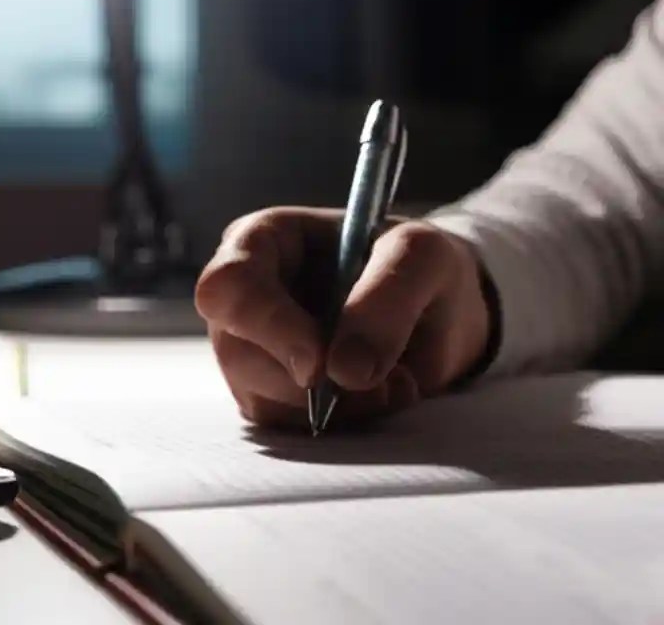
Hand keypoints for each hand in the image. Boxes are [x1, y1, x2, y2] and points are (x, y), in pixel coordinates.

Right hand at [194, 206, 492, 428]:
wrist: (439, 311)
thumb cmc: (420, 265)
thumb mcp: (425, 257)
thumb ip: (389, 297)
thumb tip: (344, 370)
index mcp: (262, 242)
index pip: (229, 285)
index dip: (267, 326)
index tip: (318, 365)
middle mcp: (244, 296)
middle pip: (237, 352)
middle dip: (308, 382)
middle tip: (377, 381)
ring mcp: (252, 349)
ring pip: (260, 397)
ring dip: (334, 408)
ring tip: (391, 383)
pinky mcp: (270, 395)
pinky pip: (285, 427)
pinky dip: (340, 424)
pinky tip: (377, 398)